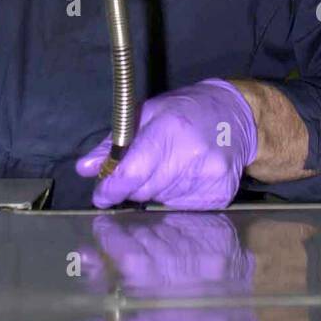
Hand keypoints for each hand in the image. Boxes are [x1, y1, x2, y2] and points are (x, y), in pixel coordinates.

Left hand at [76, 79, 257, 208]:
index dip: (112, 187)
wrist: (236, 116)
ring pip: (161, 202)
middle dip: (132, 187)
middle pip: (144, 191)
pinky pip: (182, 209)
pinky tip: (184, 177)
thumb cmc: (187, 111)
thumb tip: (84, 168)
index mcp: (170, 129)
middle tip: (136, 173)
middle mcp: (192, 156)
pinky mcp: (220, 195)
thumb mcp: (147, 113)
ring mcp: (209, 178)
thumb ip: (114, 142)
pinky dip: (175, 198)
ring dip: (155, 191)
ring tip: (168, 167)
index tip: (101, 195)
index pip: (133, 171)